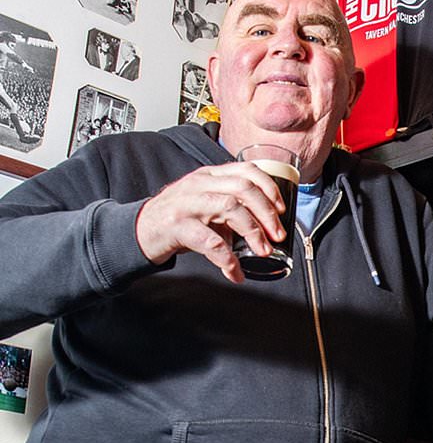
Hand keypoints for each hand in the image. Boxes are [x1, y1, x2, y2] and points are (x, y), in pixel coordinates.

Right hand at [135, 162, 289, 283]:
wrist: (140, 230)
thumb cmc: (179, 218)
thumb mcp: (206, 204)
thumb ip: (234, 209)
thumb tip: (268, 227)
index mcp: (210, 176)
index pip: (247, 170)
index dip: (269, 188)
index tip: (282, 209)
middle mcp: (199, 185)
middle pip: (243, 188)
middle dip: (267, 213)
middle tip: (278, 235)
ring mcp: (187, 203)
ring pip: (230, 208)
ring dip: (253, 232)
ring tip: (263, 251)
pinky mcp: (177, 226)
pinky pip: (210, 241)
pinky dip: (228, 259)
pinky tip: (234, 272)